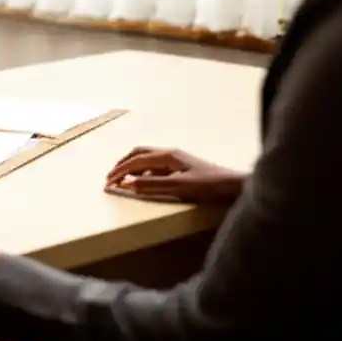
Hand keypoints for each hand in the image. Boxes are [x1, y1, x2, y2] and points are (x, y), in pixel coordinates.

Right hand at [105, 147, 244, 203]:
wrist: (233, 185)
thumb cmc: (208, 185)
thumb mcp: (178, 187)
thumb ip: (151, 186)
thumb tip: (127, 185)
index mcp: (166, 155)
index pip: (135, 161)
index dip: (119, 172)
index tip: (108, 183)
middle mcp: (168, 153)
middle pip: (137, 154)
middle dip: (121, 164)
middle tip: (111, 177)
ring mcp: (175, 159)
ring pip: (145, 159)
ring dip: (131, 168)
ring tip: (122, 180)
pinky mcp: (180, 166)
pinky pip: (154, 166)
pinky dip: (143, 173)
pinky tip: (142, 183)